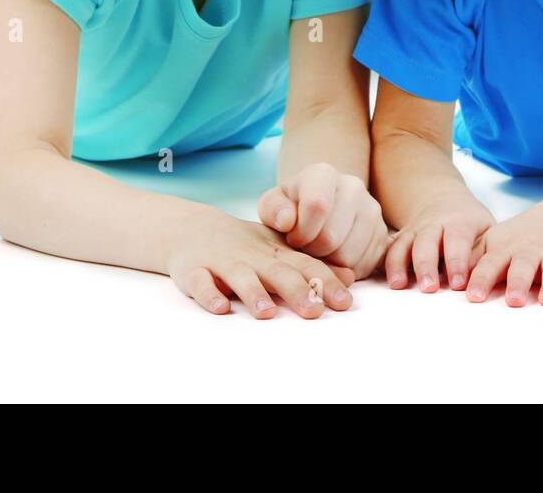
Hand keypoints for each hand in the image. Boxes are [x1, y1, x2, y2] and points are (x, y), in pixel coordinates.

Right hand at [166, 210, 355, 318]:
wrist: (192, 228)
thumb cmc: (245, 246)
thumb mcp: (278, 251)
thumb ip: (311, 266)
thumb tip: (350, 277)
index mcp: (276, 253)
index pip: (305, 265)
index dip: (325, 282)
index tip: (345, 302)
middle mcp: (252, 256)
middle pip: (276, 272)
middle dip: (296, 290)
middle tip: (314, 311)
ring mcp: (222, 262)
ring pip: (239, 276)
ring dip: (252, 293)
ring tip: (267, 313)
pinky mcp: (193, 270)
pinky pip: (200, 282)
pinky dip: (209, 293)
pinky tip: (220, 308)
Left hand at [257, 162, 391, 279]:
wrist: (319, 209)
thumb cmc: (292, 208)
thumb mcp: (273, 205)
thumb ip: (273, 210)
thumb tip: (286, 221)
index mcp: (324, 174)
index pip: (317, 205)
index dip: (301, 232)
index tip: (293, 237)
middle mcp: (354, 186)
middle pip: (331, 237)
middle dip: (312, 252)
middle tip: (306, 247)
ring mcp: (373, 210)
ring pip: (348, 256)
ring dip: (328, 263)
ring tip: (320, 251)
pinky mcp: (383, 234)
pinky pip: (364, 266)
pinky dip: (345, 270)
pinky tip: (335, 256)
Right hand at [385, 190, 495, 292]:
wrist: (443, 198)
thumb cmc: (471, 223)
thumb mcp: (486, 229)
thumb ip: (483, 253)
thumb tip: (481, 281)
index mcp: (459, 221)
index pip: (457, 240)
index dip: (457, 262)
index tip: (458, 284)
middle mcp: (433, 223)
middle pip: (426, 243)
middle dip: (426, 265)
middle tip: (429, 289)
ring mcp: (414, 229)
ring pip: (403, 244)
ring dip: (399, 264)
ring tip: (398, 285)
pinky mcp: (399, 237)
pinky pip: (388, 248)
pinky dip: (382, 261)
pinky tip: (376, 275)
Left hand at [465, 199, 542, 306]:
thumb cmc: (523, 238)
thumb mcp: (496, 243)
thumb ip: (475, 260)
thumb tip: (442, 279)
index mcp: (507, 249)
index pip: (490, 264)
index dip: (482, 280)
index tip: (472, 296)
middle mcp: (531, 250)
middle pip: (523, 266)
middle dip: (518, 282)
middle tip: (513, 300)